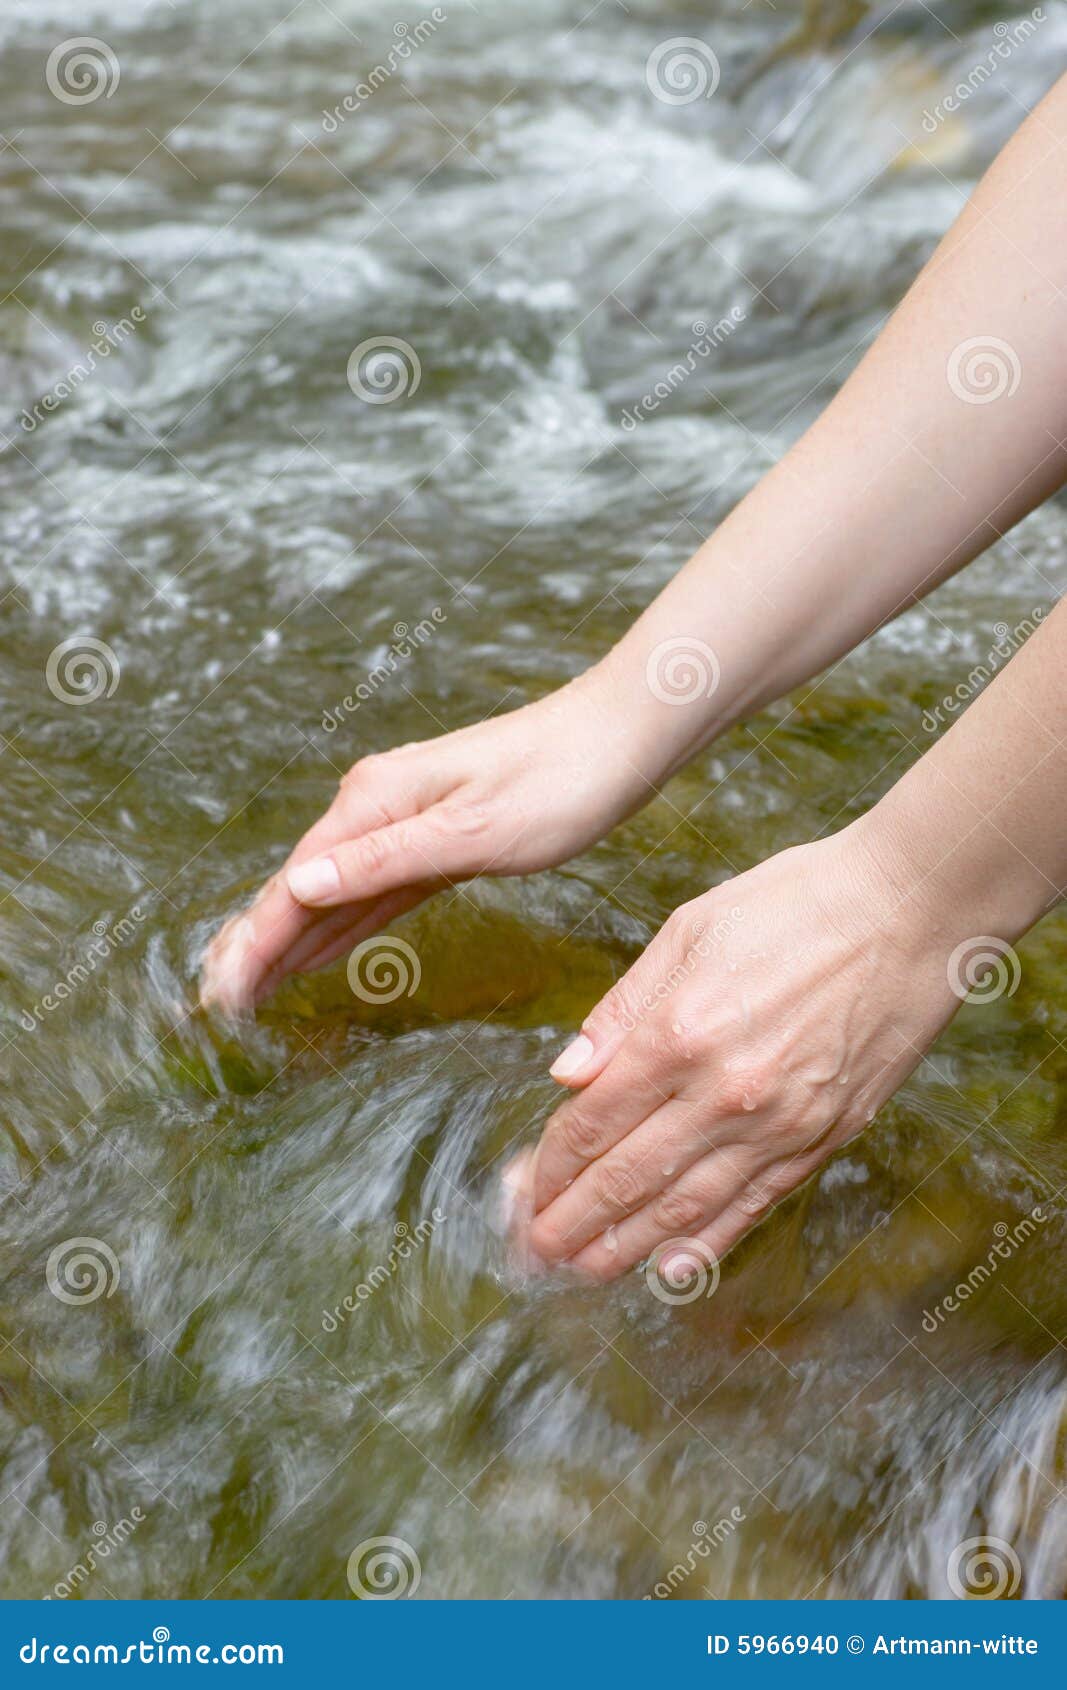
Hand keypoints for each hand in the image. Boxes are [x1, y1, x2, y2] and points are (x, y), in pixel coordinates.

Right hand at [200, 669, 652, 1011]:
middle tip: (216, 1006)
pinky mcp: (437, 838)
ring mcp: (405, 821)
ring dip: (289, 941)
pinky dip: (341, 926)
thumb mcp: (470, 832)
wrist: (620, 739)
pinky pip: (374, 893)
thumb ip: (382, 863)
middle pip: (300, 889)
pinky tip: (317, 954)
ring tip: (248, 991)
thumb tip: (298, 889)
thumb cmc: (557, 781)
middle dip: (256, 946)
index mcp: (373, 802)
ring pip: (332, 894)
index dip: (255, 945)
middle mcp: (376, 807)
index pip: (296, 887)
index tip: (220, 998)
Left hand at [523, 824, 964, 1281]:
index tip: (524, 1191)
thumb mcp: (689, 931)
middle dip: (573, 1222)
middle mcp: (724, 1092)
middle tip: (536, 1251)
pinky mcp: (825, 1136)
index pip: (593, 1123)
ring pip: (686, 1206)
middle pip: (628, 1178)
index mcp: (679, 1034)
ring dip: (627, 1246)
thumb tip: (565, 1074)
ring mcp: (779, 1123)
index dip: (551, 1167)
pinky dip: (710, 1240)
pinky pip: (755, 1203)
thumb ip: (622, 1011)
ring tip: (585, 1271)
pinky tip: (673, 1267)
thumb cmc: (796, 905)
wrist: (910, 912)